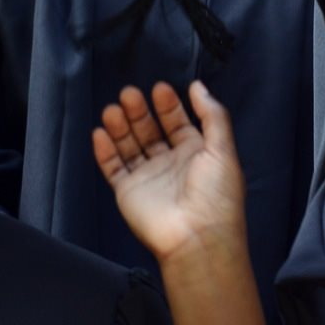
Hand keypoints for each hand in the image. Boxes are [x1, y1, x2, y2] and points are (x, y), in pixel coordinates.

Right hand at [93, 81, 249, 270]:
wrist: (196, 237)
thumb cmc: (216, 194)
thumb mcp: (223, 149)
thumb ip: (213, 115)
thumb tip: (199, 87)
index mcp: (196, 154)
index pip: (178, 123)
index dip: (169, 106)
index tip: (159, 88)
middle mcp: (171, 164)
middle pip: (150, 131)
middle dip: (140, 112)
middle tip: (129, 93)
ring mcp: (148, 178)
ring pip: (129, 145)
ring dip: (121, 126)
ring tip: (113, 108)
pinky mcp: (128, 193)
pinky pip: (113, 168)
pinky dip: (105, 151)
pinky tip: (100, 132)